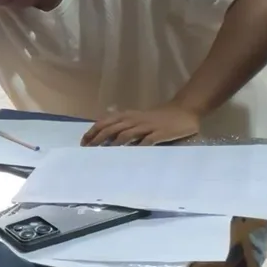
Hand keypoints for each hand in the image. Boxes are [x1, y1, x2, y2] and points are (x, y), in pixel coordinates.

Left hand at [82, 104, 199, 146]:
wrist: (183, 110)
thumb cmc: (157, 117)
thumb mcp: (137, 118)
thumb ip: (123, 126)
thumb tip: (105, 139)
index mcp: (127, 115)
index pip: (104, 122)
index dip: (92, 132)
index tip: (83, 143)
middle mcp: (134, 120)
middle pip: (111, 129)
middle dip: (97, 139)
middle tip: (88, 150)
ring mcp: (147, 126)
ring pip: (125, 134)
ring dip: (113, 144)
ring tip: (103, 153)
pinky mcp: (159, 133)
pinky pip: (146, 141)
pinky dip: (136, 148)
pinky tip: (129, 156)